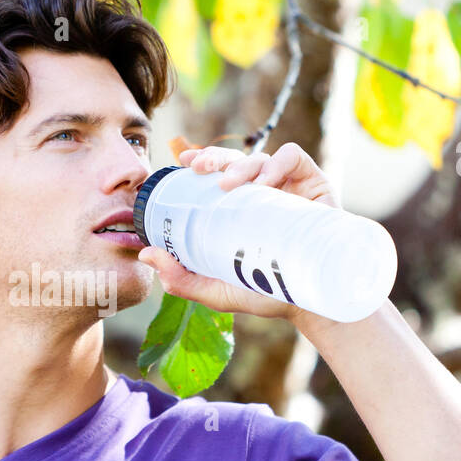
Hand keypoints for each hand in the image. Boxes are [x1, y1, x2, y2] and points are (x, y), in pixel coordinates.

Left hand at [137, 142, 339, 326]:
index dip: (201, 161)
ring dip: (240, 163)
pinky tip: (265, 182)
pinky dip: (276, 163)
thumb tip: (146, 255)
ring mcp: (289, 187)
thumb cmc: (265, 293)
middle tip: (201, 168)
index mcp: (240, 209)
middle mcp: (263, 194)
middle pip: (235, 161)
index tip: (185, 161)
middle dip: (215, 157)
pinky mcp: (314, 184)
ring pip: (260, 157)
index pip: (218, 175)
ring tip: (229, 183)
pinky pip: (293, 157)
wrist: (312, 303)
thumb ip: (181, 277)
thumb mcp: (215, 288)